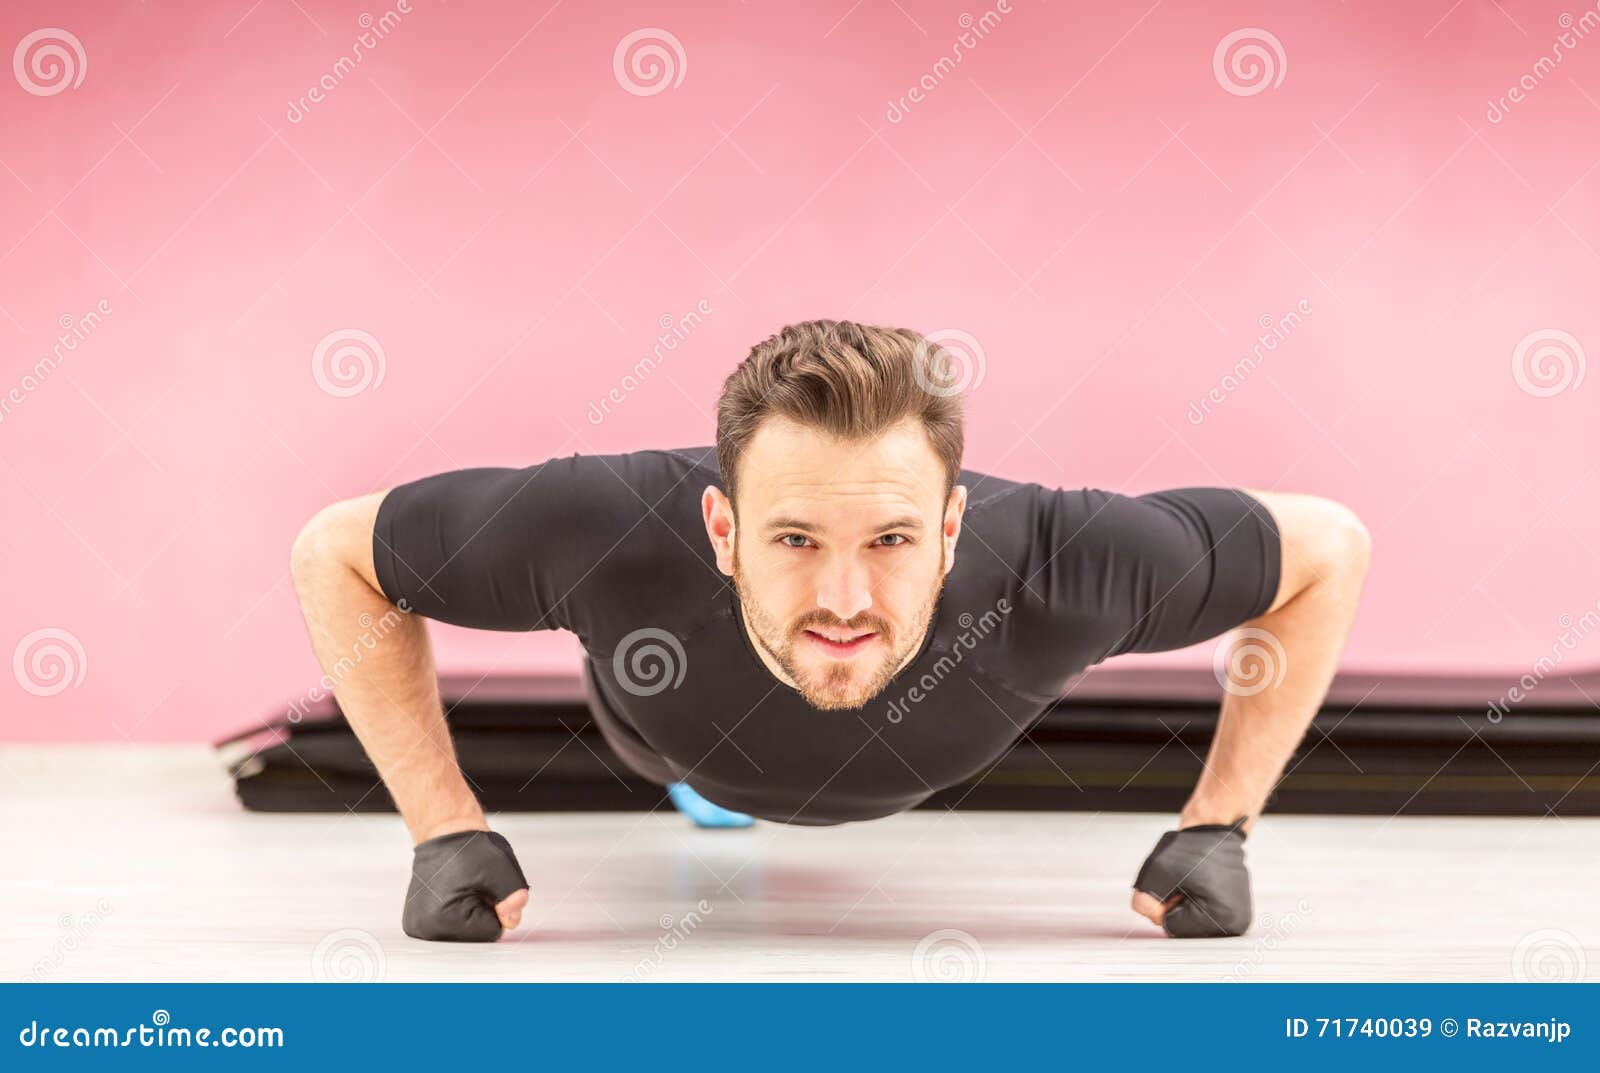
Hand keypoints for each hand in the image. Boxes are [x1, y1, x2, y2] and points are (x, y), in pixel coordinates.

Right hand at [401, 829, 529, 941]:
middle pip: (477, 936)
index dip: (497, 908)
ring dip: (471, 912)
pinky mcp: (417, 922)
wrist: (443, 831)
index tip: (483, 886)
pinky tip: (451, 891)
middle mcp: (426, 929)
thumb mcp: (501, 870)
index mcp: (445, 919)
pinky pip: (450, 927)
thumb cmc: (469, 848)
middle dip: (484, 911)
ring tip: (461, 886)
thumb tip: (512, 921)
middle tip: (473, 885)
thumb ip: (512, 898)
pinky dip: (457, 912)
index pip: (492, 932)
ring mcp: (418, 927)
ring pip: (464, 933)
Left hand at [1129, 816, 1251, 937]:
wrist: (1216, 828)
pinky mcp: (1235, 910)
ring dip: (1184, 903)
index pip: (1173, 927)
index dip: (1166, 902)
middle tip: (1186, 880)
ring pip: (1191, 923)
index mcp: (1223, 919)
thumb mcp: (1157, 870)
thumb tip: (1151, 917)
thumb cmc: (1192, 846)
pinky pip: (1201, 915)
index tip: (1179, 881)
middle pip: (1184, 929)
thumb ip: (1144, 900)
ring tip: (1194, 881)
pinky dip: (1194, 901)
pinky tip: (1201, 884)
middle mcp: (1237, 924)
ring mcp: (1239, 918)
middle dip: (1175, 905)